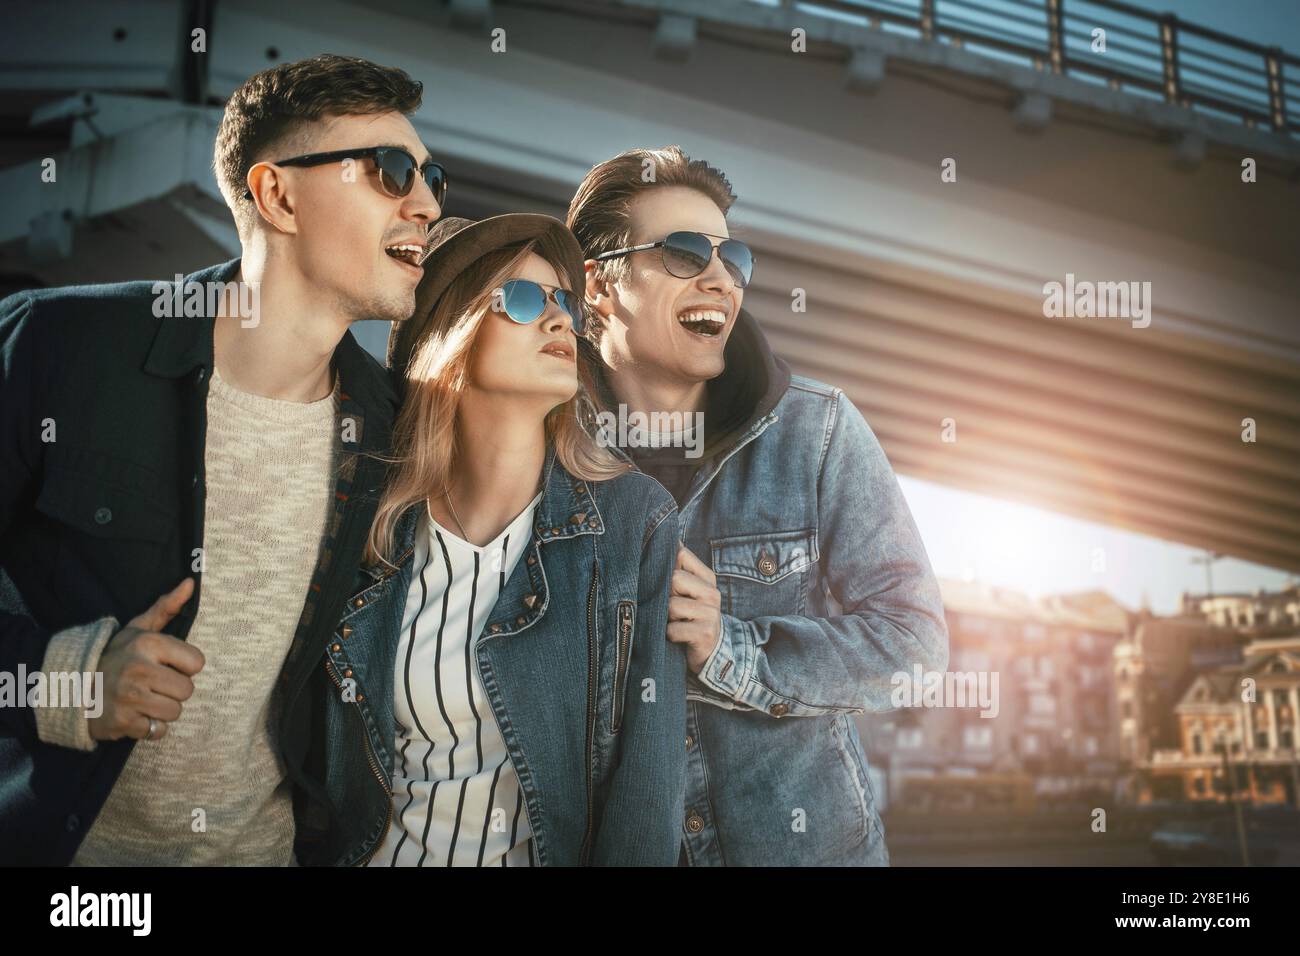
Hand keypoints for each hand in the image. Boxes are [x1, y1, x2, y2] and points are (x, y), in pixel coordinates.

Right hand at [88, 578, 204, 741]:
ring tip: (144, 699)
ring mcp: (129, 698)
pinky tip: (135, 714)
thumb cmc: (115, 656)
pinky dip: (149, 727)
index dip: (184, 666)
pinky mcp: (122, 723)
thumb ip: (167, 607)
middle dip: (173, 690)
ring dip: (163, 710)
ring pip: (175, 712)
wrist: (71, 687)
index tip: (166, 664)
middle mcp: (138, 669)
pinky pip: (158, 731)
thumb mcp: (138, 629)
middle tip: (153, 685)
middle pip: (188, 690)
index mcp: (148, 644)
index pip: (197, 662)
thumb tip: (191, 582)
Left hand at [668, 545, 722, 673]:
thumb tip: (665, 540)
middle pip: (674, 578)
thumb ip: (678, 569)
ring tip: (675, 623)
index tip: (663, 579)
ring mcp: (711, 613)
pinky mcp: (705, 633)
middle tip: (671, 609)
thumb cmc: (692, 618)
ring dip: (666, 618)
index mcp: (707, 578)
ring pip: (671, 606)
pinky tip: (678, 637)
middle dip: (665, 595)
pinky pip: (673, 629)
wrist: (712, 653)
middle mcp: (712, 593)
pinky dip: (670, 635)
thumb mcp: (689, 592)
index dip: (665, 565)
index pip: (681, 554)